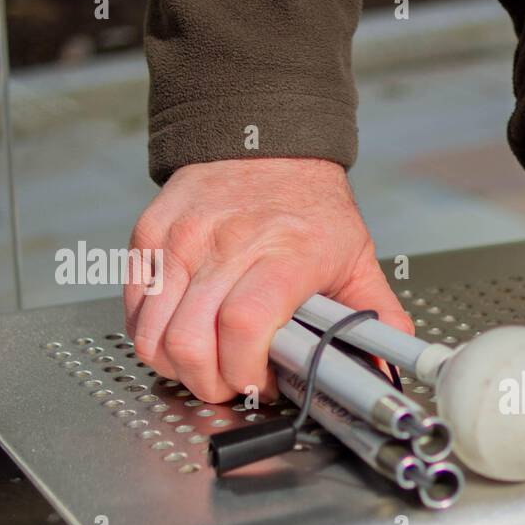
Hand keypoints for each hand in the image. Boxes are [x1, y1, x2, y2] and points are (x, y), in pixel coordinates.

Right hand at [125, 157, 411, 402]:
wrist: (263, 140)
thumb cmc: (310, 206)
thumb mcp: (356, 258)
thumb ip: (378, 316)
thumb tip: (390, 363)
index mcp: (286, 253)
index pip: (245, 325)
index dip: (246, 370)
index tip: (263, 383)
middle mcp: (228, 244)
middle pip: (191, 341)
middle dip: (211, 383)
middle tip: (233, 383)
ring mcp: (182, 239)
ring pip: (153, 333)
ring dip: (178, 366)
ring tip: (208, 364)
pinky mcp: (150, 237)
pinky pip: (133, 308)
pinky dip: (152, 337)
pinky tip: (183, 335)